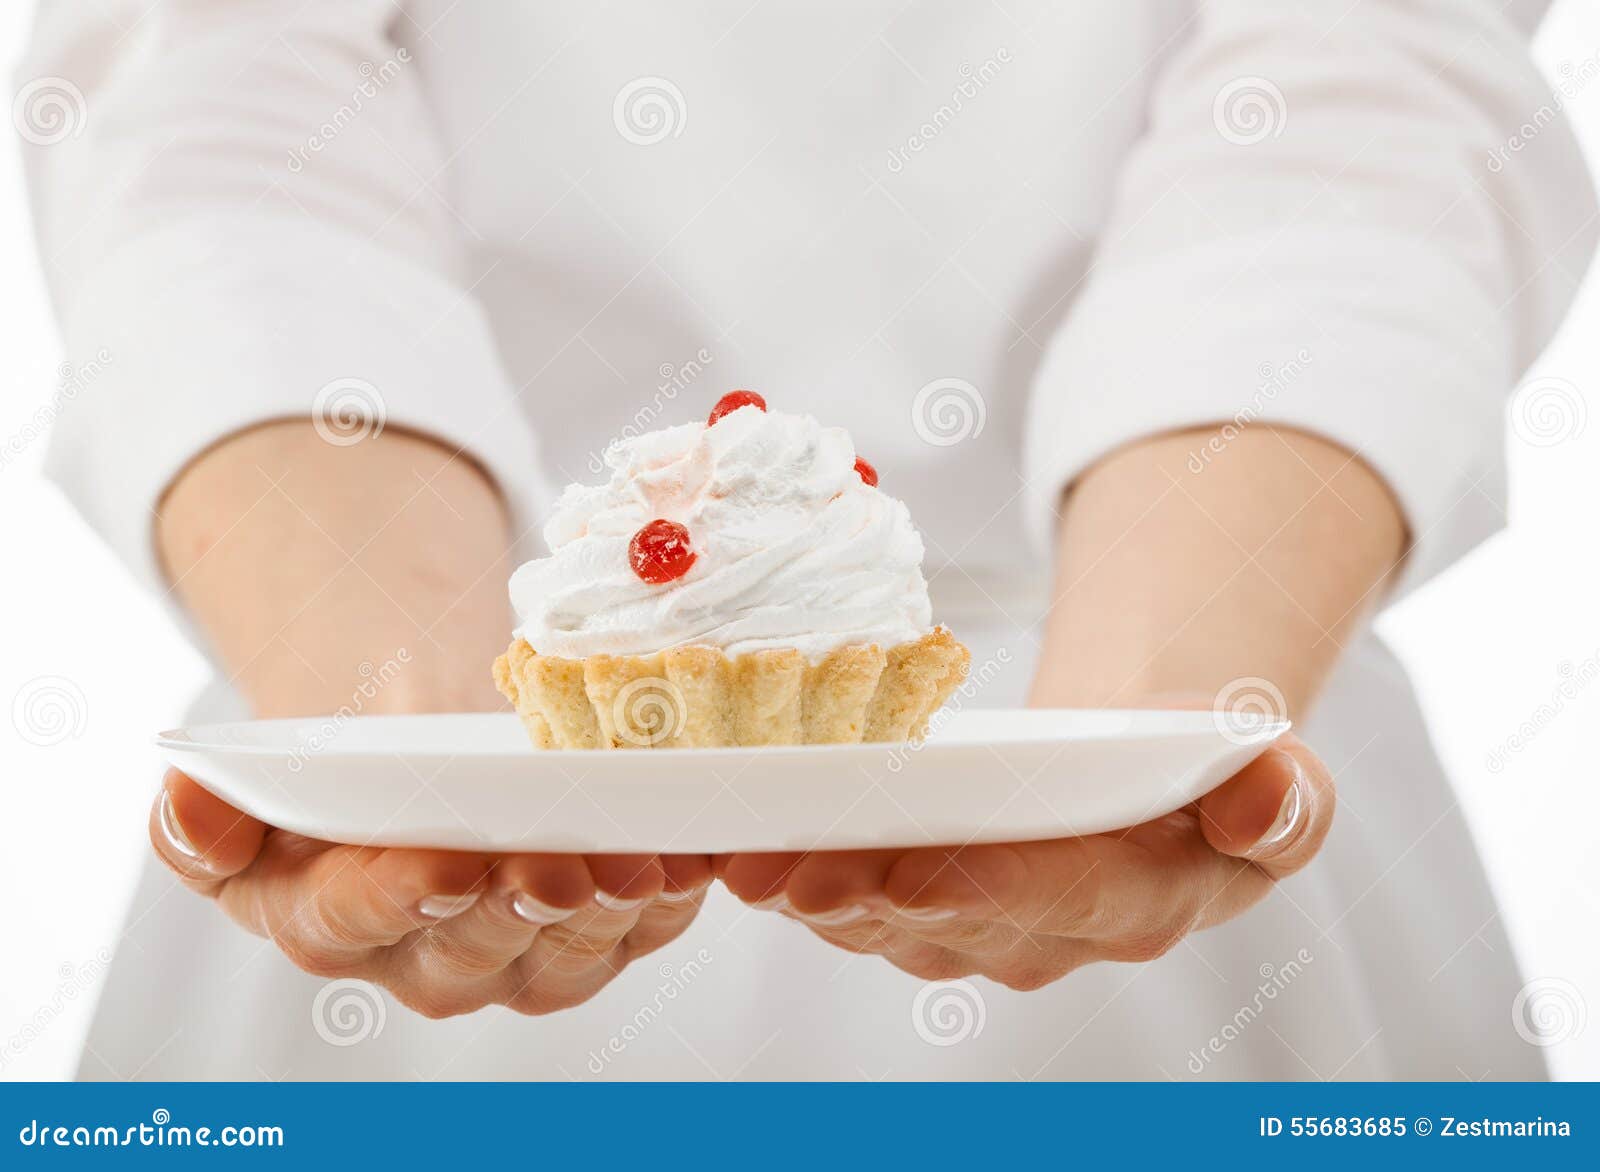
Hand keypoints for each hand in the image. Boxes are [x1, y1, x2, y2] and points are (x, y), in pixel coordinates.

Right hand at [151, 769, 711, 1017]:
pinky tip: (691, 854)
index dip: (400, 896)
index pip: (357, 919)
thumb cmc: (342, 769)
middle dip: (519, 909)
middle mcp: (432, 955)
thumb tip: (192, 804)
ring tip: (634, 862)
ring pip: (571, 948)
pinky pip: (647, 923)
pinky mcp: (605, 925)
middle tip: (554, 867)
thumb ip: (205, 813)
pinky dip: (675, 891)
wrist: (429, 745)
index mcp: (332, 921)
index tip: (443, 865)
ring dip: (608, 908)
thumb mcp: (256, 782)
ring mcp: (527, 949)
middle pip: (478, 947)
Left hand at [719, 735, 1330, 989]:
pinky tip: (733, 845)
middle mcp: (1041, 933)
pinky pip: (844, 894)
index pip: (1059, 899)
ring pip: (878, 917)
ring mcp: (968, 925)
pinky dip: (789, 869)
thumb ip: (1284, 798)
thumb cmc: (1201, 773)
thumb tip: (1259, 804)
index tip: (920, 875)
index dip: (990, 888)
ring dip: (809, 889)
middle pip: (945, 917)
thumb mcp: (1275, 775)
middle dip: (869, 896)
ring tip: (745, 856)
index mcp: (1135, 901)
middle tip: (795, 871)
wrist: (1140, 779)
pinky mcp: (909, 901)